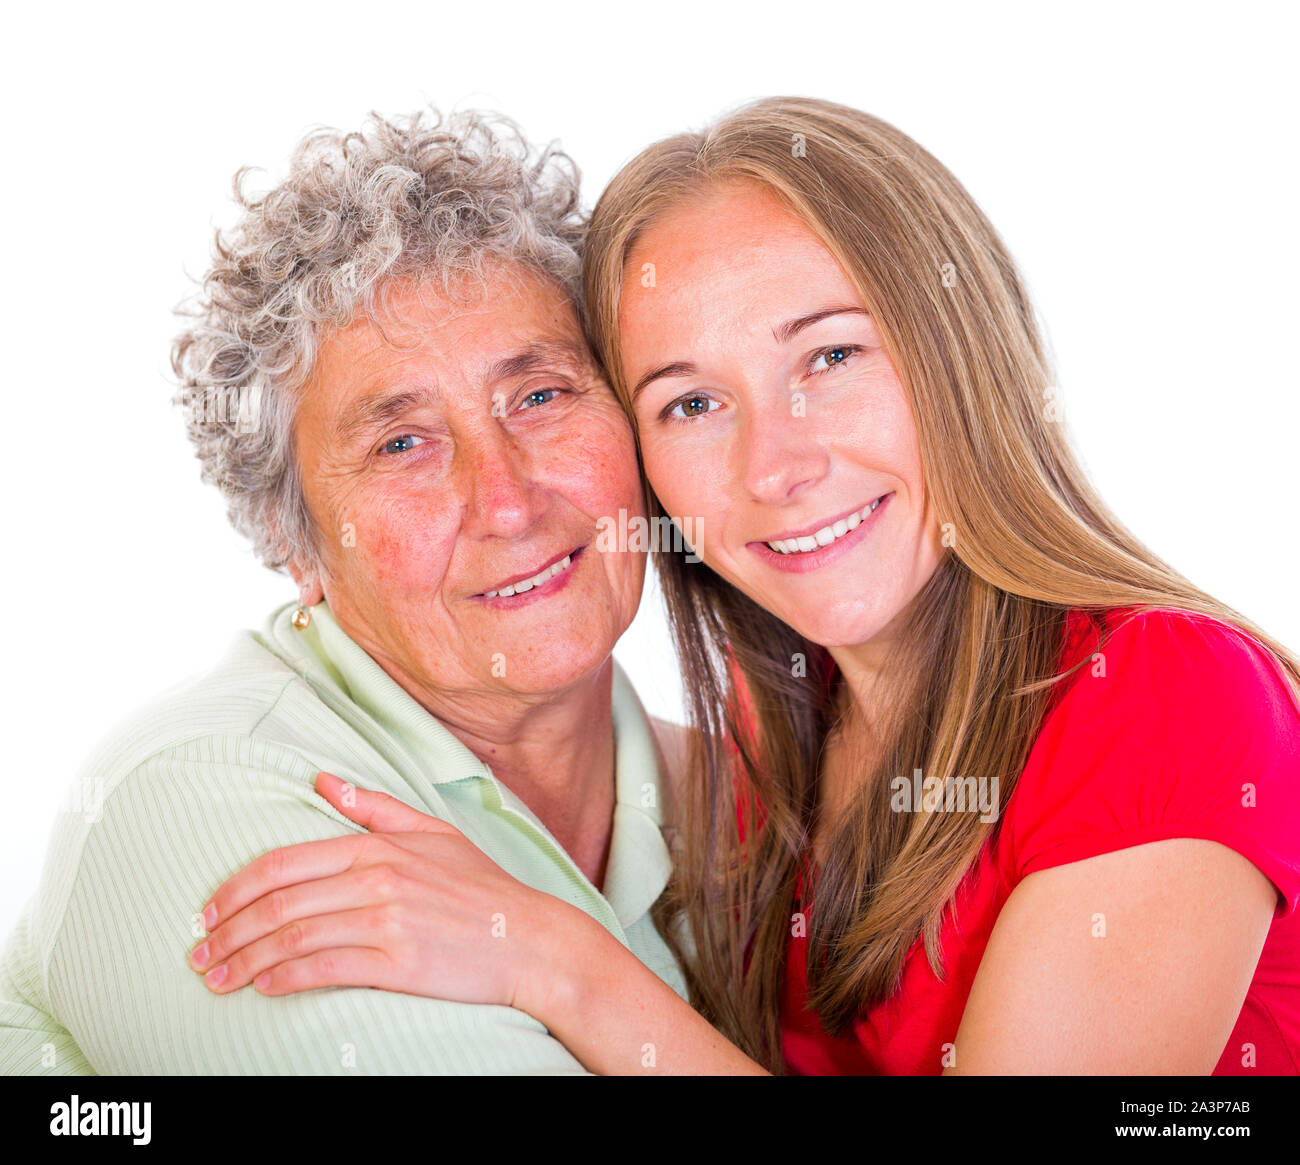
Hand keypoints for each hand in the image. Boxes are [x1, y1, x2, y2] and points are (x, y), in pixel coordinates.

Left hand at [187, 771, 562, 1007]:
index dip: (235, 889)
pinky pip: (325, 969)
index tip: (207, 913)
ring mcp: (387, 921)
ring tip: (216, 979)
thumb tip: (324, 781)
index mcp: (378, 847)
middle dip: (227, 930)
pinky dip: (285, 978)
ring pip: (293, 937)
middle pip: (278, 902)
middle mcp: (377, 879)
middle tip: (198, 954)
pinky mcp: (399, 963)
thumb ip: (375, 810)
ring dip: (244, 960)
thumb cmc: (481, 889)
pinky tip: (263, 987)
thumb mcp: (434, 834)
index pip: (284, 863)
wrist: (530, 939)